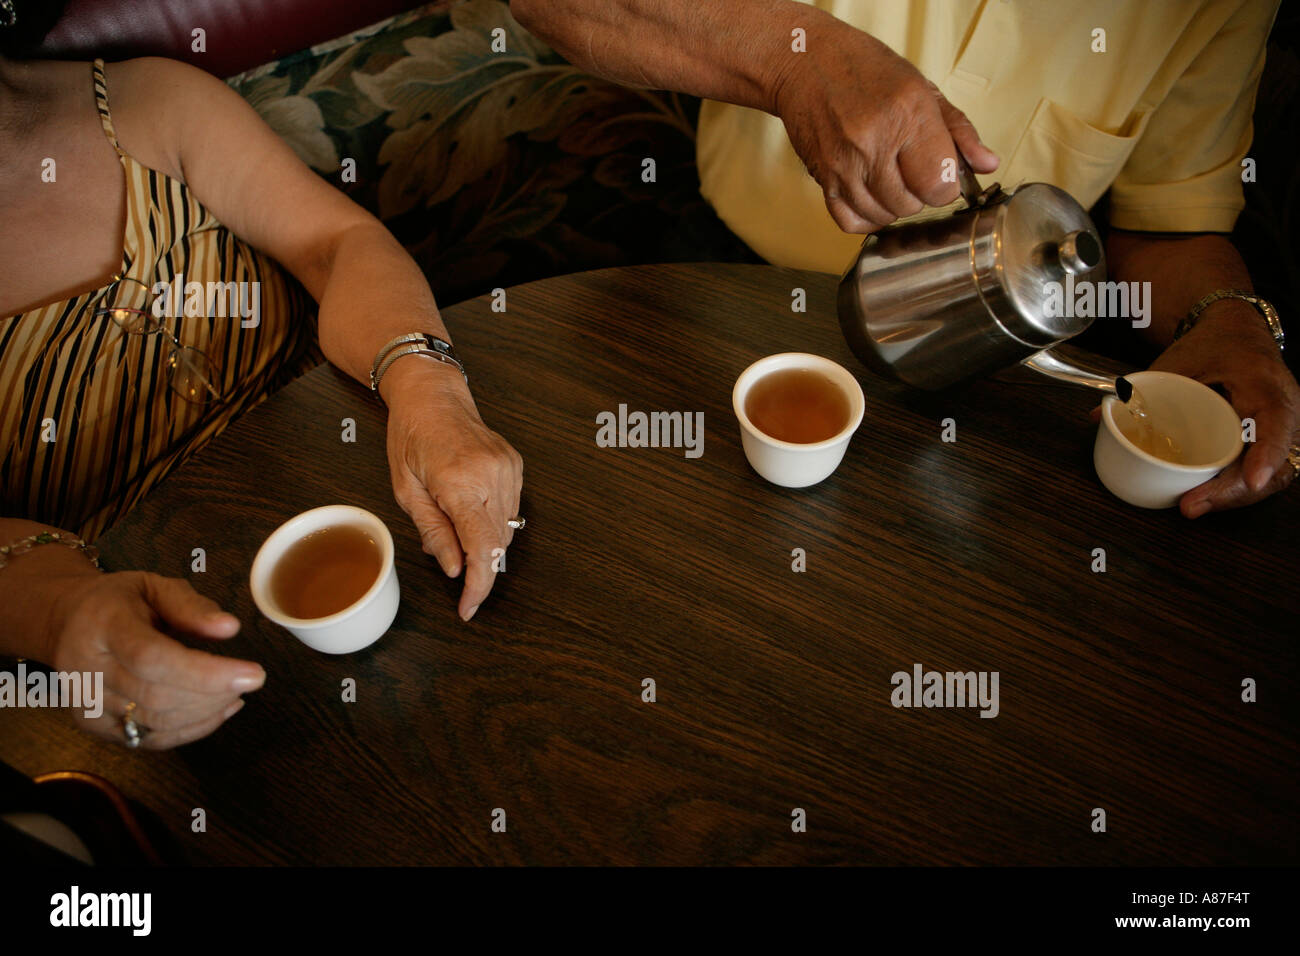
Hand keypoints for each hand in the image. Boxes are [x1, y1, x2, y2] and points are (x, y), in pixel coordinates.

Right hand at [46, 571, 262, 748]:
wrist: (65, 622)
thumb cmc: (117, 602)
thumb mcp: (154, 586)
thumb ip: (192, 606)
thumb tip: (229, 628)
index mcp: (102, 626)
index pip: (152, 657)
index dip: (206, 672)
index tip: (253, 673)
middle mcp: (87, 669)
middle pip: (157, 695)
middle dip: (214, 693)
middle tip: (250, 679)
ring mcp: (87, 703)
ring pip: (156, 723)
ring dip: (206, 712)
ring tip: (236, 691)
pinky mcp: (95, 726)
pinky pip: (150, 739)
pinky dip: (191, 729)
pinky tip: (219, 710)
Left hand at [383, 362, 523, 620]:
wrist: (433, 394)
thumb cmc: (411, 436)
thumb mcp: (406, 490)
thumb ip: (434, 532)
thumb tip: (454, 568)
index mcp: (459, 482)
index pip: (481, 548)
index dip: (479, 585)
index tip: (470, 607)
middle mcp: (490, 475)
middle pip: (499, 543)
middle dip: (481, 569)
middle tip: (460, 583)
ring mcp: (508, 469)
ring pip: (507, 529)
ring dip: (486, 544)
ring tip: (458, 534)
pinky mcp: (515, 465)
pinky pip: (511, 508)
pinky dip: (493, 522)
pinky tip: (472, 512)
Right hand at [770, 18, 999, 232]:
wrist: (807, 63)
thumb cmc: (867, 71)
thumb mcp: (924, 89)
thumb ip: (960, 130)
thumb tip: (988, 164)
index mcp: (908, 115)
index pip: (939, 184)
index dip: (946, 184)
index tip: (940, 171)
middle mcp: (873, 142)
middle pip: (912, 204)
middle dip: (919, 193)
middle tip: (912, 168)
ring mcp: (844, 164)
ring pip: (883, 216)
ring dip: (893, 205)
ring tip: (891, 177)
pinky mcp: (823, 177)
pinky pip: (851, 221)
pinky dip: (867, 218)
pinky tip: (873, 197)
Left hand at [1149, 303, 1298, 516]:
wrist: (1236, 331)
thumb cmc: (1214, 344)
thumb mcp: (1181, 359)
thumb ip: (1144, 388)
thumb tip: (1098, 417)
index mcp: (1264, 383)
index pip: (1276, 423)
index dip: (1267, 455)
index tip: (1251, 480)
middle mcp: (1282, 410)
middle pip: (1275, 461)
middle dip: (1234, 490)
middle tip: (1191, 504)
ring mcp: (1279, 429)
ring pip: (1273, 473)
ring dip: (1233, 496)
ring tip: (1192, 505)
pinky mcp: (1267, 441)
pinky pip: (1261, 470)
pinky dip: (1235, 488)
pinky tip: (1205, 497)